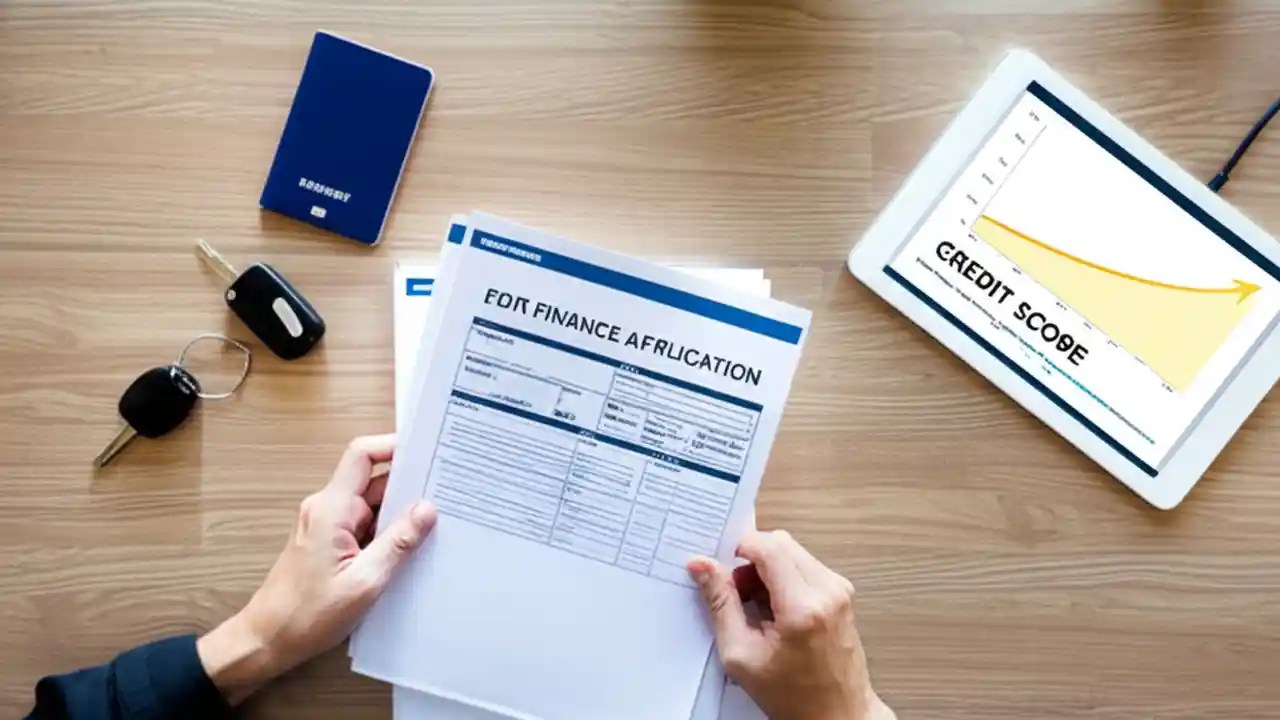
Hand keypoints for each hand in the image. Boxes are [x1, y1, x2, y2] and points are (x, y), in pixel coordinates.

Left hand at [197, 434, 437, 703]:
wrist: (267, 640)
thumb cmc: (307, 615)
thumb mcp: (364, 582)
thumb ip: (398, 542)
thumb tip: (427, 509)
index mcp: (332, 509)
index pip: (362, 455)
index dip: (393, 445)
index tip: (426, 451)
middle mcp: (328, 509)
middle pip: (375, 480)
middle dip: (410, 485)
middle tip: (447, 494)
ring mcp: (328, 525)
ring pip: (373, 505)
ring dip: (401, 514)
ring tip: (435, 526)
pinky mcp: (330, 542)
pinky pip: (366, 524)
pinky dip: (388, 531)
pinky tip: (410, 547)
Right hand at [688, 531, 893, 719]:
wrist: (837, 714)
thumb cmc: (794, 696)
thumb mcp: (741, 655)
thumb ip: (720, 604)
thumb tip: (702, 567)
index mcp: (802, 609)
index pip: (769, 548)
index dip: (739, 548)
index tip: (722, 565)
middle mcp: (828, 592)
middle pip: (781, 543)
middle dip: (752, 560)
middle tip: (738, 592)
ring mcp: (839, 590)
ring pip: (792, 551)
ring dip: (768, 568)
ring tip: (757, 606)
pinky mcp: (842, 592)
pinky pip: (805, 565)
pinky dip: (784, 577)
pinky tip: (775, 608)